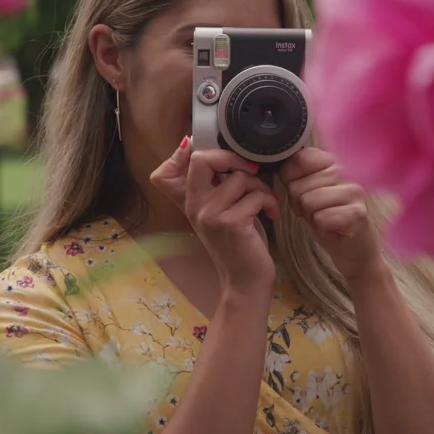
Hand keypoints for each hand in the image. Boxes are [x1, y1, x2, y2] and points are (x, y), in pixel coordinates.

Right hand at [151, 139, 278, 291]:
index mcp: (188, 203)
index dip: (179, 154)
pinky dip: (269, 201)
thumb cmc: (238, 242)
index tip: (206, 156)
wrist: (245, 280)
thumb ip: (212, 186)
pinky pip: (255, 195)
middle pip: (201, 159)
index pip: (162, 174)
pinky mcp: (231, 223)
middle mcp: (194, 207)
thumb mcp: (218, 211)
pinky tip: (271, 213)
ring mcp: (210, 215)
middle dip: (230, 157)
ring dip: (259, 186)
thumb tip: (218, 152)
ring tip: (264, 201)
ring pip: (239, 177)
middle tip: (248, 169)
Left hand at [279, 147, 384, 283]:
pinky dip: (321, 228)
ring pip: (308, 202)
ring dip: (310, 217)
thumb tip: (280, 168)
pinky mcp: (358, 212)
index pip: (299, 160)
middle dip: (298, 204)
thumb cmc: (327, 216)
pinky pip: (321, 219)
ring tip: (323, 218)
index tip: (301, 191)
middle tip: (315, 211)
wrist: (353, 247)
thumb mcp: (306, 192)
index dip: (290, 180)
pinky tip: (332, 228)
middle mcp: (345, 171)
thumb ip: (296, 176)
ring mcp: (353, 190)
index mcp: (330, 161)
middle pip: (297, 186)